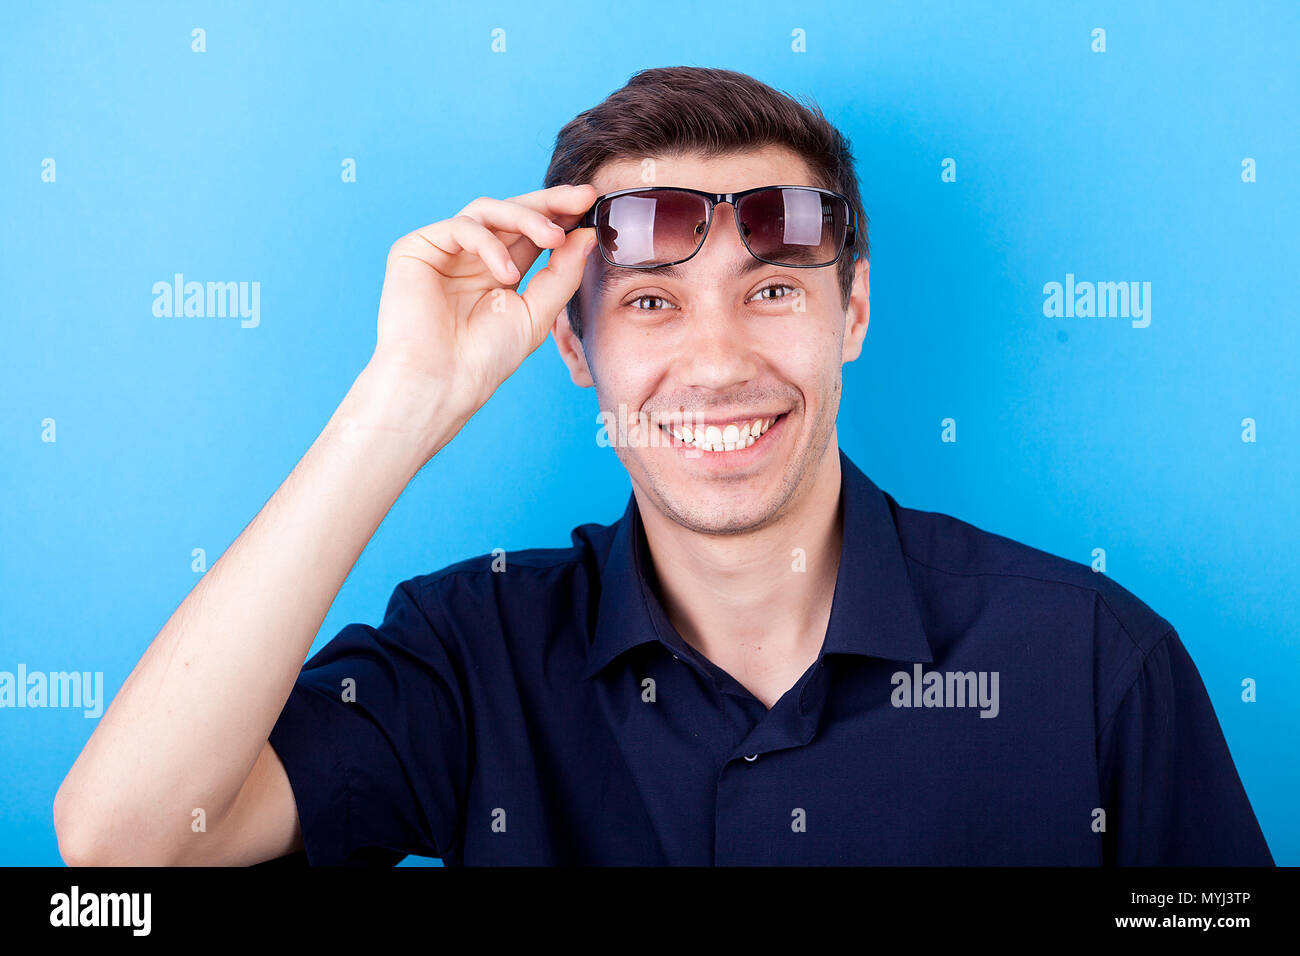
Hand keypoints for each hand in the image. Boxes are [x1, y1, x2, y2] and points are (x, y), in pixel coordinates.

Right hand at [369, 184, 597, 423]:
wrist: (443, 382)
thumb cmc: (485, 358)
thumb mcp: (537, 313)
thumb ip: (562, 273)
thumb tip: (586, 233)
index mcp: (499, 269)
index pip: (531, 231)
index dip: (560, 214)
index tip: (592, 202)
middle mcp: (471, 255)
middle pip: (512, 211)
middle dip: (549, 202)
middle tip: (581, 198)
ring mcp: (444, 250)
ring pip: (488, 210)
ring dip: (526, 218)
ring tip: (552, 239)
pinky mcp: (417, 248)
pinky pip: (461, 228)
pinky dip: (490, 245)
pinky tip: (507, 275)